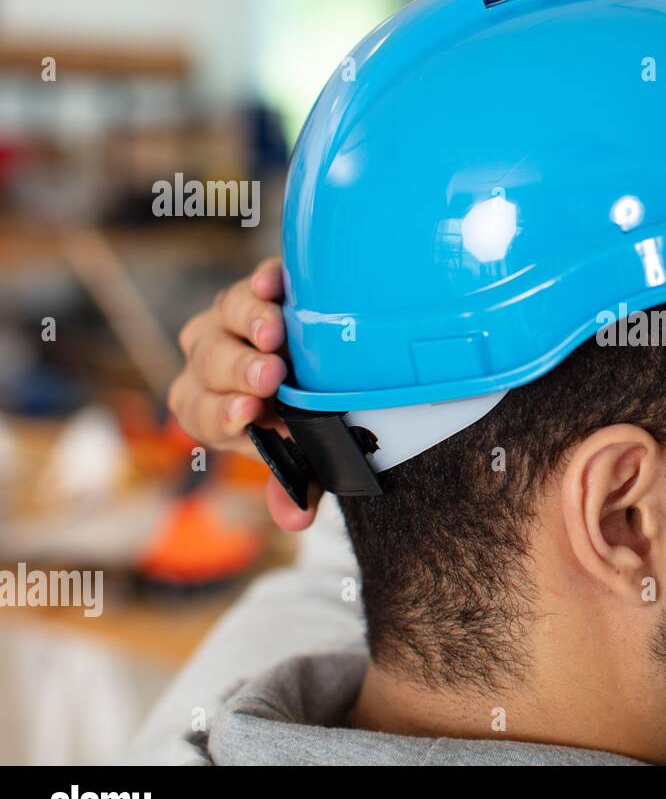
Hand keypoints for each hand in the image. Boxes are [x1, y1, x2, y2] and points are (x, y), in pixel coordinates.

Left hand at [170, 258, 319, 530]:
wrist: (330, 372)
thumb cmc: (310, 420)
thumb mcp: (306, 455)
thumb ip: (297, 482)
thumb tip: (295, 519)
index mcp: (212, 408)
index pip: (201, 414)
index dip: (219, 414)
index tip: (247, 415)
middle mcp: (212, 361)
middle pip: (209, 362)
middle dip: (237, 370)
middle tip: (270, 375)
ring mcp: (232, 319)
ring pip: (225, 314)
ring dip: (248, 321)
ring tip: (274, 331)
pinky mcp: (262, 287)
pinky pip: (254, 279)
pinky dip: (263, 278)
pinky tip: (275, 280)